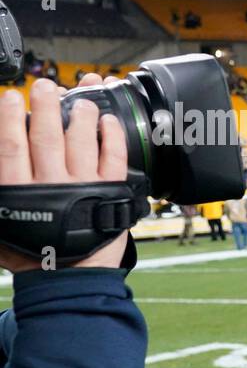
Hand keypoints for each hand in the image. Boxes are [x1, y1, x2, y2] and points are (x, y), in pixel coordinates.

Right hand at [0, 75, 126, 272]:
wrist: (68, 280)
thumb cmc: (32, 253)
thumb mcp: (1, 223)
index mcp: (18, 192)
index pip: (10, 147)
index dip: (9, 119)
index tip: (10, 98)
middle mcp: (51, 186)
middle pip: (46, 137)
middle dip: (46, 107)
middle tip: (45, 86)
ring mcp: (83, 188)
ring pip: (81, 143)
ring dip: (80, 116)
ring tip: (79, 98)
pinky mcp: (111, 194)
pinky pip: (114, 160)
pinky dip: (112, 138)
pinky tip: (109, 122)